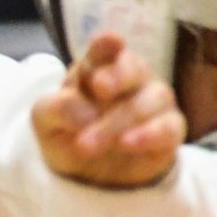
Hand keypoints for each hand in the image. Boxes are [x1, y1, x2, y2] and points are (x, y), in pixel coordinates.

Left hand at [32, 34, 184, 188]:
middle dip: (117, 76)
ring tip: (86, 145)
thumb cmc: (69, 134)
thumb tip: (84, 111)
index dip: (107, 45)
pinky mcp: (169, 130)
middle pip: (132, 68)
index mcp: (98, 67)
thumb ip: (57, 107)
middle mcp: (131, 79)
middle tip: (100, 88)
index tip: (111, 41)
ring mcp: (153, 102)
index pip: (104, 50)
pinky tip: (127, 144)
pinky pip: (169, 128)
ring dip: (116, 122)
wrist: (88, 176)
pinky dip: (149, 135)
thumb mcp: (46, 120)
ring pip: (148, 101)